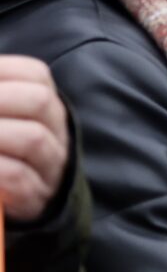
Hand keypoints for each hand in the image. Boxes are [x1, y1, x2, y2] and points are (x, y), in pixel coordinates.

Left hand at [0, 56, 67, 222]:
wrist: (28, 200)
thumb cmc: (6, 151)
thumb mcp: (5, 118)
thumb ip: (1, 99)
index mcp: (45, 106)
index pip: (35, 75)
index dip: (2, 71)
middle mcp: (56, 132)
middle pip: (40, 101)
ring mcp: (50, 166)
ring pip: (33, 138)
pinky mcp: (35, 197)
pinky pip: (17, 176)